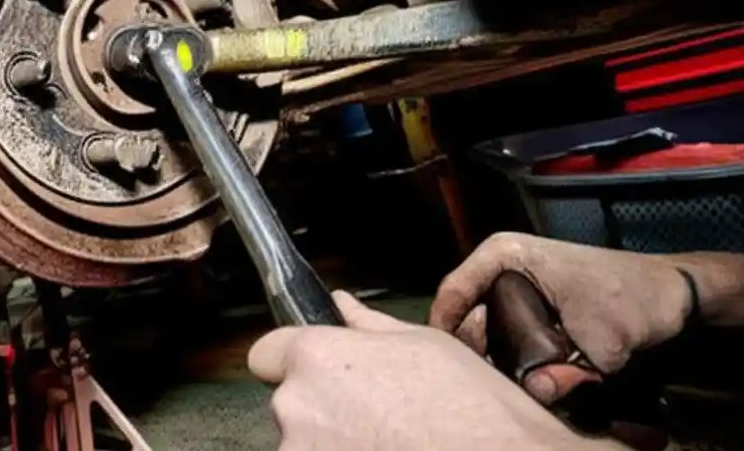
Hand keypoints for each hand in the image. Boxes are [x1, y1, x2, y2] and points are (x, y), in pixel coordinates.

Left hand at [248, 291, 610, 450]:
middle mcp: (297, 407)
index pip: (267, 353)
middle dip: (325, 405)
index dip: (294, 360)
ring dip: (334, 441)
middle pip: (291, 400)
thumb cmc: (476, 414)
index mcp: (318, 358)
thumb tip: (342, 305)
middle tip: (381, 413)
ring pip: (304, 441)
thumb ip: (369, 326)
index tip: (318, 373)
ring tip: (393, 440)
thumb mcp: (427, 347)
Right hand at [430, 233, 692, 403]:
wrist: (676, 293)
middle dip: (477, 356)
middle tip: (491, 388)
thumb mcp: (604, 342)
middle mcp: (503, 267)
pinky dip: (515, 359)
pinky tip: (530, 378)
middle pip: (467, 317)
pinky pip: (507, 335)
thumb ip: (567, 374)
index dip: (445, 333)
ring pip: (488, 331)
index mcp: (507, 256)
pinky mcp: (531, 307)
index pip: (455, 292)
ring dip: (500, 362)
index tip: (449, 372)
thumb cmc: (635, 298)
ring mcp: (516, 287)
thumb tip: (537, 393)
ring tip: (515, 384)